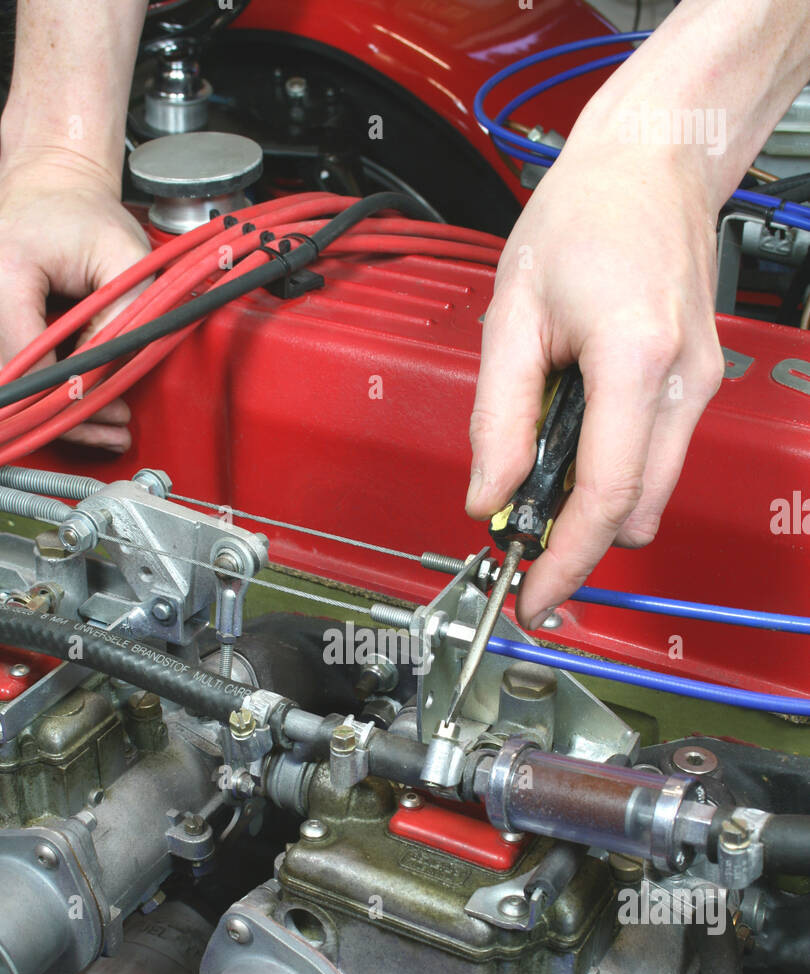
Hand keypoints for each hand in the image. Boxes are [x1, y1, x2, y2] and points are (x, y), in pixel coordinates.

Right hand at [0, 149, 150, 448]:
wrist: (48, 180)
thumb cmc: (85, 215)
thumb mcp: (127, 256)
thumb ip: (131, 313)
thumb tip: (114, 373)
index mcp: (0, 271)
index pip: (30, 366)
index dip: (73, 402)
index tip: (112, 413)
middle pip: (2, 387)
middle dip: (56, 417)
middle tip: (106, 427)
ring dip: (30, 416)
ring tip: (84, 417)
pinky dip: (10, 395)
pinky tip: (48, 399)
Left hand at [466, 134, 723, 629]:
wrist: (652, 162)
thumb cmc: (584, 216)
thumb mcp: (512, 313)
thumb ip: (499, 417)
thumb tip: (489, 497)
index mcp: (634, 358)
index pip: (604, 496)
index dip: (566, 559)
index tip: (534, 595)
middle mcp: (682, 381)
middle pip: (635, 510)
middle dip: (577, 544)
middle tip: (521, 547)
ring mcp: (700, 385)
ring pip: (651, 493)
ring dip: (595, 509)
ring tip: (539, 482)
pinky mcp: (699, 385)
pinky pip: (657, 459)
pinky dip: (614, 474)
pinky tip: (574, 448)